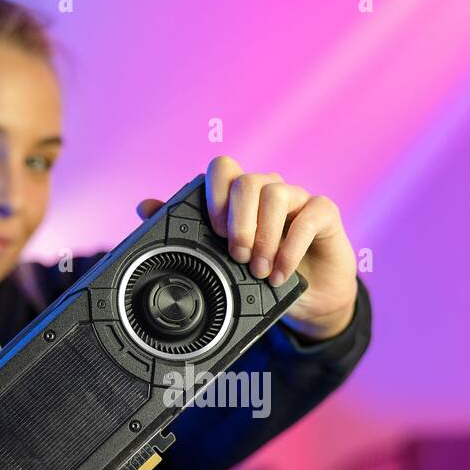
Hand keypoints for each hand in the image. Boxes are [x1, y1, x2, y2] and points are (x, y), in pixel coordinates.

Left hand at [135, 155, 358, 341]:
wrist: (310, 301)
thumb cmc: (265, 275)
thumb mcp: (223, 260)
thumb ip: (189, 232)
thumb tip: (144, 206)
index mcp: (242, 197)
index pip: (224, 169)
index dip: (216, 195)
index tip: (215, 232)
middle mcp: (270, 191)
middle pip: (249, 180)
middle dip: (239, 222)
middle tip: (237, 257)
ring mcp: (299, 200)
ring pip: (277, 193)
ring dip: (265, 237)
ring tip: (260, 272)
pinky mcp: (325, 214)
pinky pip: (310, 215)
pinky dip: (291, 248)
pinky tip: (282, 274)